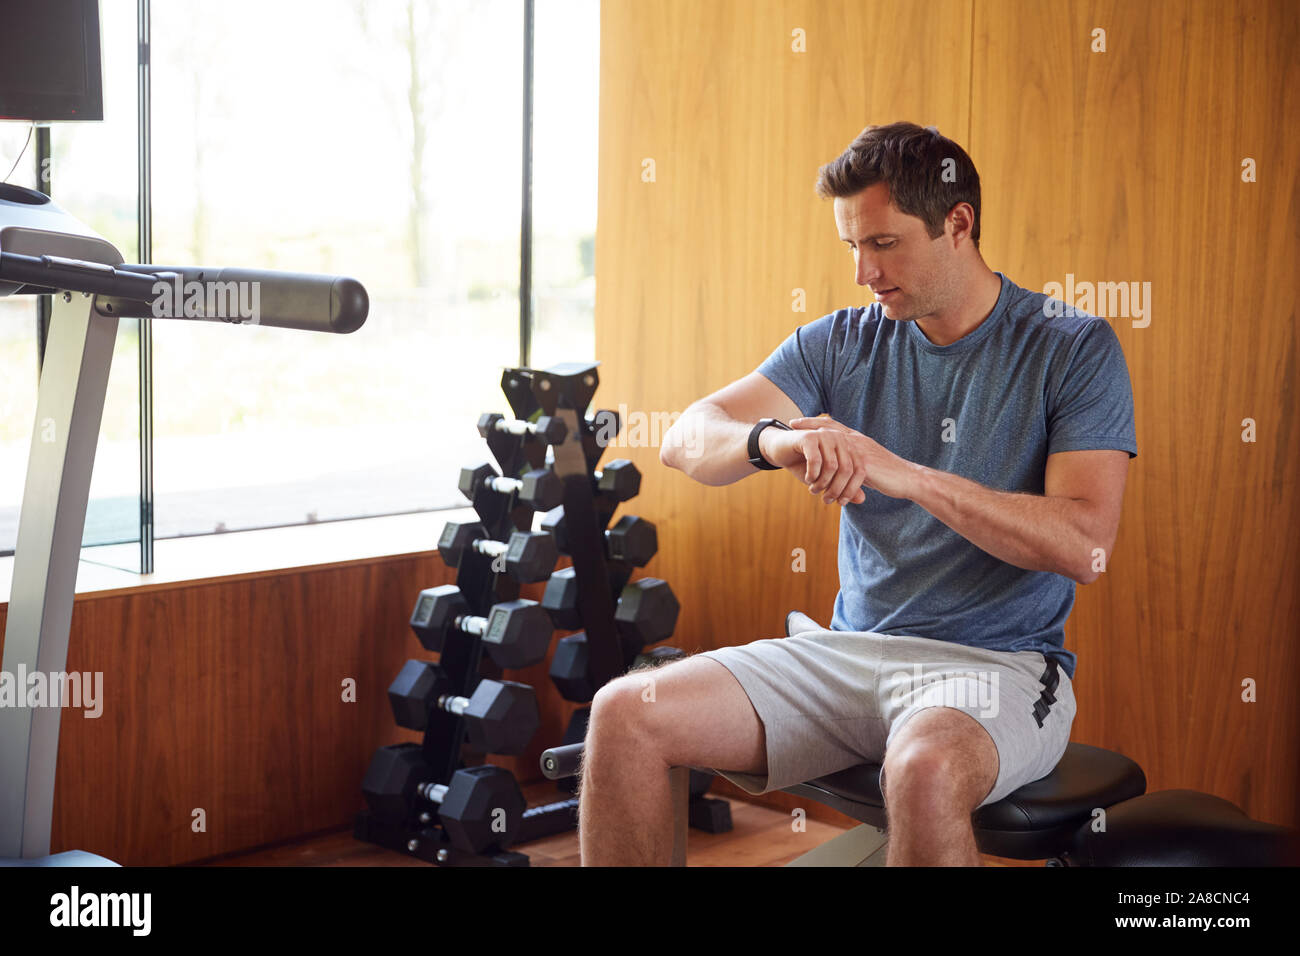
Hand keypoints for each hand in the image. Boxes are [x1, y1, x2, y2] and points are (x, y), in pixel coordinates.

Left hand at [784, 417, 919, 503]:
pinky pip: (844, 474)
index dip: (813, 422)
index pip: (832, 425)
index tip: (796, 421)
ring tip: (809, 485)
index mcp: (856, 439)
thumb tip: (836, 464)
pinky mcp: (865, 466)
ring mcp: (861, 451)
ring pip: (833, 455)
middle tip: (791, 426)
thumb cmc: (887, 472)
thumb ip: (850, 459)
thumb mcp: (865, 461)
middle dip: (809, 428)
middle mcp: (857, 441)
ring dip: (820, 470)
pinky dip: (835, 485)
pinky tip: (828, 493)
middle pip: (829, 430)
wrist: (908, 478)